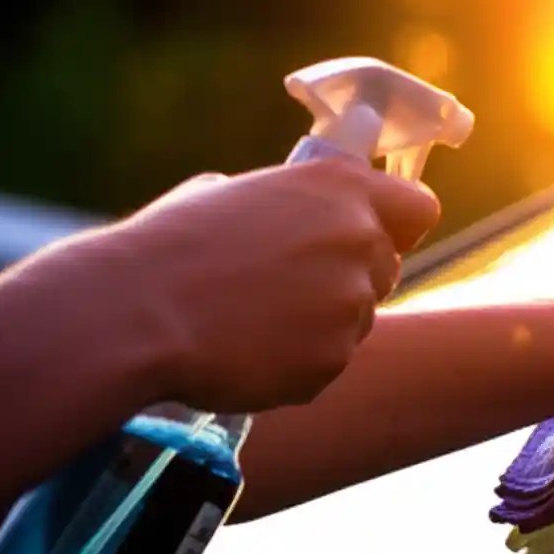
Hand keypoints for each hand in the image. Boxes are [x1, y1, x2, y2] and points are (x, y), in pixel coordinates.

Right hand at [109, 159, 439, 410]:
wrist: (135, 314)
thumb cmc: (168, 247)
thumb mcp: (227, 194)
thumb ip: (281, 205)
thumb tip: (288, 218)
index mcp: (338, 188)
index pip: (418, 208)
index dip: (396, 224)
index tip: (372, 234)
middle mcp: (358, 242)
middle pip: (386, 268)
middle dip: (349, 278)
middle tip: (288, 286)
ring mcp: (350, 306)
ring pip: (356, 321)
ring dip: (320, 323)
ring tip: (252, 320)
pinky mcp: (332, 362)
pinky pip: (326, 364)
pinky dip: (295, 363)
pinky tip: (246, 350)